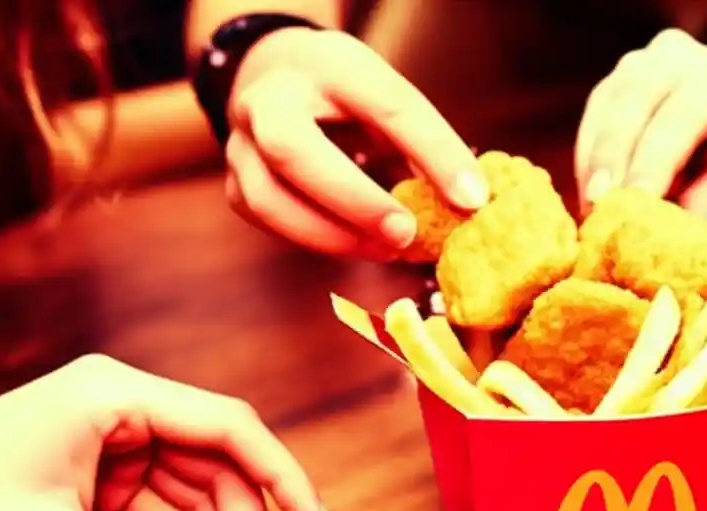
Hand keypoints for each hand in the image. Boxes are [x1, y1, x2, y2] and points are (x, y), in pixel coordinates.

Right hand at [224, 28, 487, 259]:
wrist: (270, 72)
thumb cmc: (342, 91)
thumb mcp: (383, 93)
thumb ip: (420, 141)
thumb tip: (467, 202)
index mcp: (327, 65)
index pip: (386, 104)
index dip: (433, 153)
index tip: (472, 197)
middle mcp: (270, 100)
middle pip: (293, 150)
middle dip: (354, 201)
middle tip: (407, 233)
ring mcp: (241, 143)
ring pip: (269, 198)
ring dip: (333, 235)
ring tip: (389, 250)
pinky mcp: (234, 184)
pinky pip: (270, 221)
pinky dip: (316, 240)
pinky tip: (358, 246)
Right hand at [575, 29, 706, 222]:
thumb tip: (659, 239)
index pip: (680, 117)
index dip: (652, 163)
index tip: (631, 205)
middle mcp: (680, 58)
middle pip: (632, 104)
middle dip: (609, 161)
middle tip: (596, 212)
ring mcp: (643, 64)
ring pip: (604, 109)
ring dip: (593, 165)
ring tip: (592, 216)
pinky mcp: (617, 84)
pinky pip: (593, 120)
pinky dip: (589, 162)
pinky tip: (591, 200)